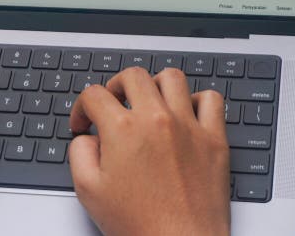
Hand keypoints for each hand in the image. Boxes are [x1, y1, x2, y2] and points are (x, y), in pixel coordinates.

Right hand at [69, 67, 229, 235]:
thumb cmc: (139, 225)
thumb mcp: (88, 191)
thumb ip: (79, 153)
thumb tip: (87, 137)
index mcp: (122, 129)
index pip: (94, 94)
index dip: (82, 108)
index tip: (85, 123)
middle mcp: (156, 119)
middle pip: (132, 75)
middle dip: (115, 87)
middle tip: (113, 104)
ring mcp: (189, 126)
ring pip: (172, 78)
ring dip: (155, 85)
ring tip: (149, 102)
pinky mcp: (215, 139)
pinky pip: (212, 99)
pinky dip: (198, 100)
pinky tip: (186, 114)